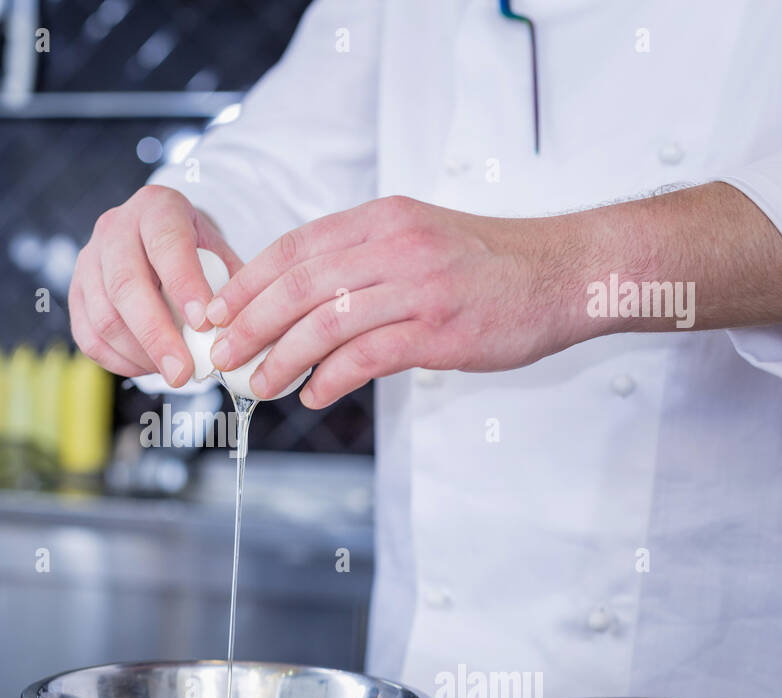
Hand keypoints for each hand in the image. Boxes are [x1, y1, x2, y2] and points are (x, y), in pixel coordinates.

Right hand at [69, 185, 243, 385]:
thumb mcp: (220, 253)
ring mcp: (88, 260)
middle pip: (126, 285)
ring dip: (140, 354)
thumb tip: (236, 335)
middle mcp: (115, 228)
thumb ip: (229, 288)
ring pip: (104, 316)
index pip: (166, 244)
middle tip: (184, 372)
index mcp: (157, 208)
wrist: (160, 239)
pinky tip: (149, 368)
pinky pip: (89, 337)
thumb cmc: (196, 252)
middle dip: (157, 335)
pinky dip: (120, 362)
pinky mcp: (75, 292)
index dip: (184, 285)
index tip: (205, 325)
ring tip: (173, 373)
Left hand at [203, 195, 586, 407]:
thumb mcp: (419, 238)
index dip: (247, 281)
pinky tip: (313, 394)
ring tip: (259, 385)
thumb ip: (363, 258)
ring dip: (281, 358)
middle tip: (223, 355)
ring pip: (325, 322)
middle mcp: (396, 246)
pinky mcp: (441, 331)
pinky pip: (367, 356)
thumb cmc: (488, 264)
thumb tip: (300, 297)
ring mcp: (419, 288)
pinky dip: (331, 378)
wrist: (565, 273)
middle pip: (299, 285)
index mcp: (383, 219)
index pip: (295, 247)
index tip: (216, 311)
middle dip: (249, 324)